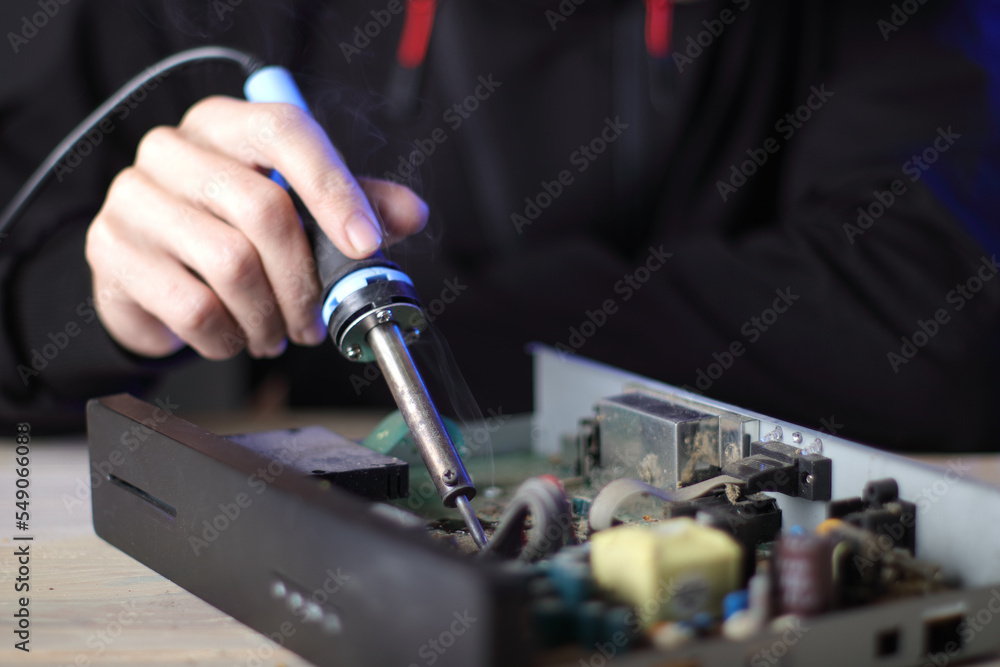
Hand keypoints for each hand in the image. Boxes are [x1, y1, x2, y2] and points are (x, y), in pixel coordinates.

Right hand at [85, 96, 426, 359]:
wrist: (150, 277)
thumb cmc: (231, 234)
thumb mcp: (299, 211)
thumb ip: (356, 205)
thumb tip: (412, 212)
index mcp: (228, 124)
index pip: (286, 133)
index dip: (334, 189)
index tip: (366, 244)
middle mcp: (174, 149)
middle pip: (264, 208)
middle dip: (305, 281)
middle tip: (315, 319)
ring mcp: (134, 196)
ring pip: (231, 263)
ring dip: (270, 316)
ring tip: (277, 333)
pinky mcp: (111, 248)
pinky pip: (193, 307)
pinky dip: (228, 338)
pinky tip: (235, 338)